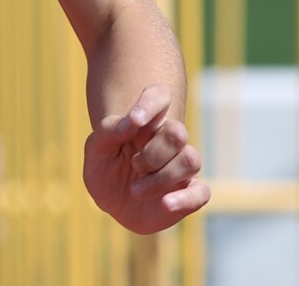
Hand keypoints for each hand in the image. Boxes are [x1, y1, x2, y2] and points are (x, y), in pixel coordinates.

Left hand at [83, 84, 209, 233]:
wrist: (111, 202)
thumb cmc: (104, 168)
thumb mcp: (96, 149)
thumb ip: (110, 129)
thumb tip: (132, 122)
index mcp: (146, 123)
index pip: (160, 95)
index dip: (152, 102)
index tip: (135, 119)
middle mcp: (168, 141)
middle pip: (177, 131)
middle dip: (152, 153)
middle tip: (134, 165)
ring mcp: (181, 167)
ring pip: (190, 159)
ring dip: (160, 178)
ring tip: (136, 190)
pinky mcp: (189, 192)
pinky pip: (203, 192)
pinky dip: (185, 198)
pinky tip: (164, 203)